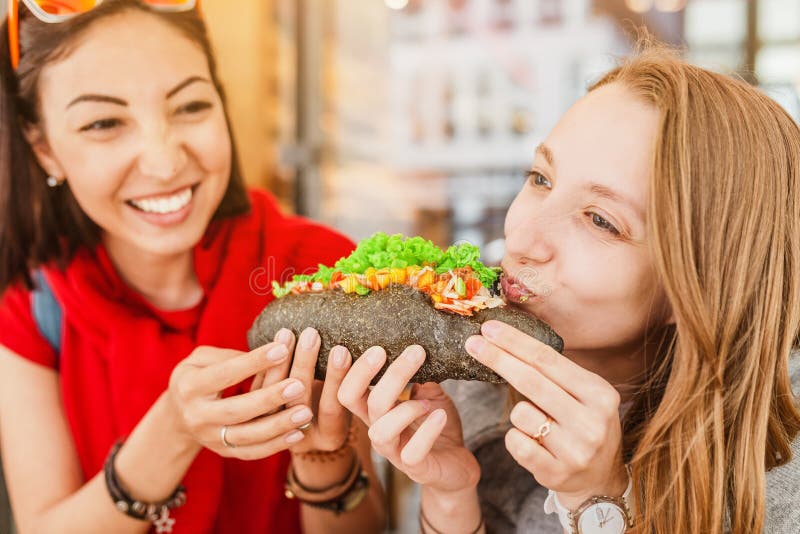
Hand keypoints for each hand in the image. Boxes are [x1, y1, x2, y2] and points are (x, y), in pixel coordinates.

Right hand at [167, 338, 316, 459]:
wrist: (178, 413)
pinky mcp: (224, 452)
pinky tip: (298, 433)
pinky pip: (252, 452)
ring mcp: (210, 438)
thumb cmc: (198, 375)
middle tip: (299, 384)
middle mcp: (197, 416)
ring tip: (306, 412)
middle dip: (269, 398)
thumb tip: (261, 355)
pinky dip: (276, 445)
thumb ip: (229, 355)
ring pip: (247, 436)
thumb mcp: (201, 358)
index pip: (225, 374)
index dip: (254, 362)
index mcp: (189, 386)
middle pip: (237, 410)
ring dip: (278, 425)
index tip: (282, 349)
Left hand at [264, 327, 353, 454]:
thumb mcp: (359, 406)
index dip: (335, 379)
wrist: (316, 433)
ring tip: (288, 333)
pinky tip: (273, 341)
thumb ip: (361, 386)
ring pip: (271, 395)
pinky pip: (256, 389)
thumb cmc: (348, 410)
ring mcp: (275, 428)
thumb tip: (375, 350)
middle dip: (304, 364)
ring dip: (281, 361)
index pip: (331, 407)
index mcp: (330, 437)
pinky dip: (264, 365)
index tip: (342, 350)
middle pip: (297, 400)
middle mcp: (302, 437)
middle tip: (312, 334)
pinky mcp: (257, 414)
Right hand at [337, 345, 479, 492]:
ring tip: (427, 399)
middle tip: (396, 352)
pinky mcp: (415, 467)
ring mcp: (393, 450)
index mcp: (375, 410)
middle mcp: (377, 429)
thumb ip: (420, 374)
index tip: (362, 345)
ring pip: (381, 429)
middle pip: (356, 400)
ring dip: (405, 408)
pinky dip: (428, 430)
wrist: (456, 462)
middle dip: (370, 373)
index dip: (346, 370)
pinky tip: (440, 415)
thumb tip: (415, 347)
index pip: (347, 389)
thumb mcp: (429, 392)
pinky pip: (413, 451)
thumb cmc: (435, 422)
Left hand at [465, 320, 627, 507]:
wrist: (600, 480)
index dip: (514, 342)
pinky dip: (516, 439)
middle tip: (472, 343)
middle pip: (531, 380)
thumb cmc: (582, 425)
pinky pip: (516, 443)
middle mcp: (591, 420)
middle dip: (497, 358)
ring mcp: (576, 449)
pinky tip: (534, 444)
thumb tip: (506, 338)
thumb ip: (554, 372)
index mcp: (599, 393)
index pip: (548, 359)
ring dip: (518, 415)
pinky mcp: (558, 473)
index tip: (489, 328)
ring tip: (538, 425)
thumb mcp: (584, 395)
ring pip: (520, 414)